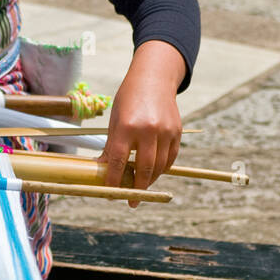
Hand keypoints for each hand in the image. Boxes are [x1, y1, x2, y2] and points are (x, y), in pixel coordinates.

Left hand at [97, 41, 184, 207]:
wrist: (153, 79)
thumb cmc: (128, 99)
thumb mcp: (115, 120)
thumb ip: (112, 145)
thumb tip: (102, 169)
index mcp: (127, 126)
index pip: (119, 161)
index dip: (114, 180)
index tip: (110, 193)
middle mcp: (148, 129)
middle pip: (144, 169)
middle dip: (137, 188)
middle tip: (132, 201)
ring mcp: (166, 131)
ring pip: (160, 167)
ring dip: (150, 180)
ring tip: (141, 187)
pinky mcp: (177, 132)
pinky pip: (171, 158)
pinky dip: (162, 169)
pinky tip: (154, 173)